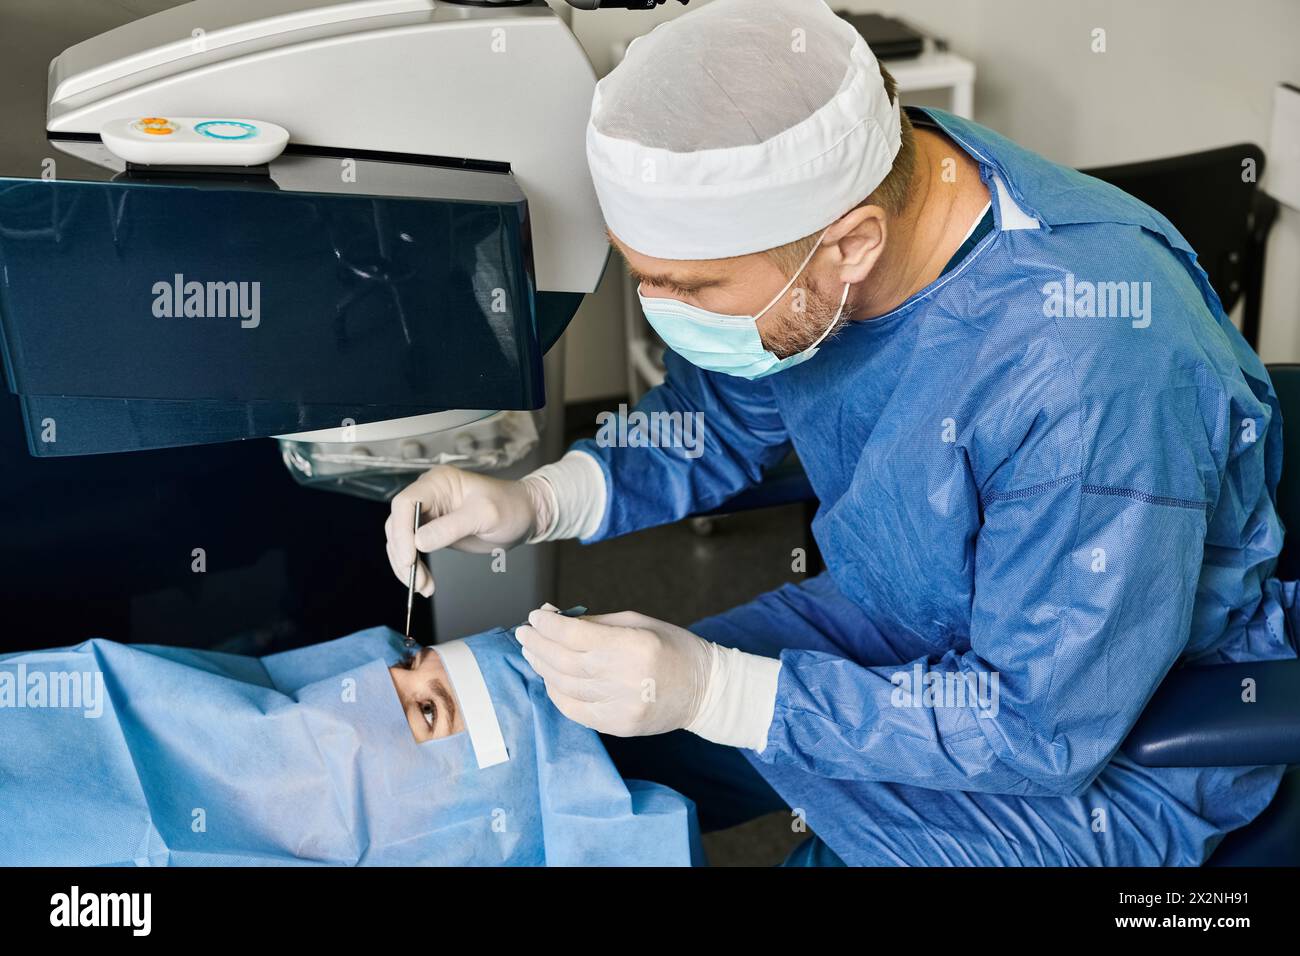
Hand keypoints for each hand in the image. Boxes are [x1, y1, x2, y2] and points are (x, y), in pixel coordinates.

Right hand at [385, 465, 549, 595]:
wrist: (525, 516)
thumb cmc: (511, 507)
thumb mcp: (485, 515)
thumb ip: (451, 527)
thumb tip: (419, 542)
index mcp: (438, 482)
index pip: (405, 503)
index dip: (401, 531)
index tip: (409, 557)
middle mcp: (428, 495)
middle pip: (397, 524)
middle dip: (403, 554)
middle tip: (416, 580)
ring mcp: (429, 514)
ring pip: (401, 540)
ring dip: (407, 566)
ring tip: (423, 587)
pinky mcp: (433, 531)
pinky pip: (412, 550)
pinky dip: (414, 568)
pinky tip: (425, 583)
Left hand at [516, 608, 711, 736]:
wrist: (704, 690)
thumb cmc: (673, 649)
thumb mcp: (637, 623)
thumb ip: (595, 624)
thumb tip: (554, 618)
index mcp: (634, 645)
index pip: (576, 635)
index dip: (549, 626)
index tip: (535, 617)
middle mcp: (626, 678)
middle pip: (565, 662)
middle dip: (538, 645)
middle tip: (525, 633)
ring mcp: (621, 706)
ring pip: (565, 686)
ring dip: (543, 667)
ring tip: (532, 652)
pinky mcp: (618, 725)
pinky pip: (575, 710)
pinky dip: (557, 693)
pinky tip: (549, 678)